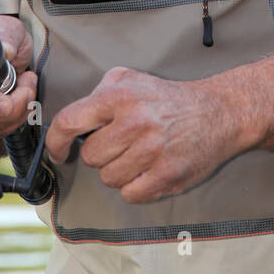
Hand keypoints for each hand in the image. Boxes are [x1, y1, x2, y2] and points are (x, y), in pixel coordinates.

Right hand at [0, 15, 36, 138]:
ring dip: (13, 114)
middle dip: (14, 105)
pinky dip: (5, 122)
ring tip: (23, 90)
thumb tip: (7, 52)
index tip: (20, 89)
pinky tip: (12, 103)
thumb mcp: (11, 29)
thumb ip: (9, 38)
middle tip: (28, 85)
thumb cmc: (1, 37)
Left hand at [44, 66, 244, 202]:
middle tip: (122, 143)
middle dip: (101, 153)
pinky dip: (136, 186)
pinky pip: (131, 194)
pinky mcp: (167, 176)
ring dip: (119, 171)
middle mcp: (135, 122)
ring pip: (109, 179)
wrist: (217, 112)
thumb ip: (98, 93)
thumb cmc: (167, 98)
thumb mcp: (130, 78)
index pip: (70, 122)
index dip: (56, 141)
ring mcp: (152, 152)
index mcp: (120, 96)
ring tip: (139, 154)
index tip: (58, 151)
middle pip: (91, 157)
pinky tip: (149, 169)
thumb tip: (71, 123)